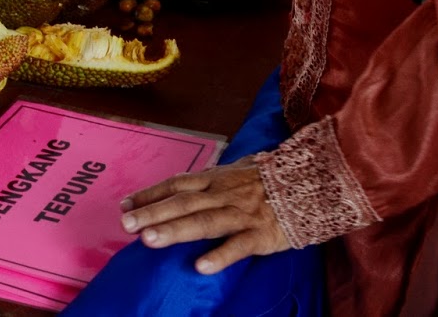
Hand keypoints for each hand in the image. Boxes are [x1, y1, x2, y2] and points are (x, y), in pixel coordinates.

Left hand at [119, 160, 289, 274]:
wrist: (312, 184)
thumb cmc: (271, 180)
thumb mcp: (237, 171)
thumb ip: (212, 177)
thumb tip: (185, 182)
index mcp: (216, 179)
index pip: (176, 184)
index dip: (150, 194)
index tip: (124, 205)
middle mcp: (223, 194)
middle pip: (182, 203)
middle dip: (152, 212)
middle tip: (125, 224)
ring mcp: (241, 214)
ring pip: (204, 222)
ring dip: (175, 231)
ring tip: (149, 240)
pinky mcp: (261, 234)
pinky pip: (239, 246)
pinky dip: (220, 256)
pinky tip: (200, 267)